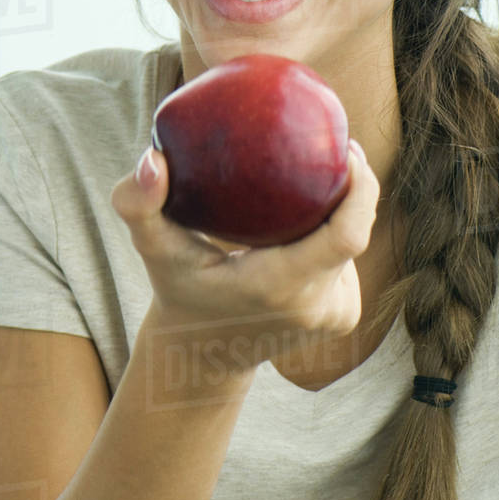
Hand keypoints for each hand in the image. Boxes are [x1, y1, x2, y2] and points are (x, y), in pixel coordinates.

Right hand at [110, 139, 379, 372]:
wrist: (202, 355)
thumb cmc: (178, 290)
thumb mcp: (153, 249)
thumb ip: (138, 205)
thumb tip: (153, 158)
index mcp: (279, 287)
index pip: (346, 236)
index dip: (360, 189)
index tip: (344, 148)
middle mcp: (315, 306)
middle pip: (356, 228)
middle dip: (352, 184)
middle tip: (326, 144)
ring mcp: (335, 315)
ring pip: (354, 240)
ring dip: (340, 210)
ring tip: (313, 178)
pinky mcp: (345, 316)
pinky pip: (350, 258)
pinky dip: (335, 234)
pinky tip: (309, 224)